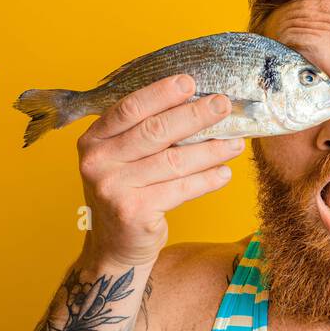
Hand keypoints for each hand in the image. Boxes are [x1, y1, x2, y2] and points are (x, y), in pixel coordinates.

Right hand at [75, 74, 242, 266]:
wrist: (116, 247)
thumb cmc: (127, 194)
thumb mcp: (122, 159)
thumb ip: (145, 134)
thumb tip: (196, 104)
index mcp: (93, 139)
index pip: (129, 108)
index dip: (161, 93)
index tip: (190, 82)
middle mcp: (97, 161)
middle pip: (155, 131)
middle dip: (194, 115)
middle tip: (222, 105)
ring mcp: (113, 187)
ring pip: (173, 161)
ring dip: (210, 150)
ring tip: (235, 144)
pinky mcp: (133, 212)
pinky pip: (180, 189)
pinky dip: (206, 180)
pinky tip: (224, 173)